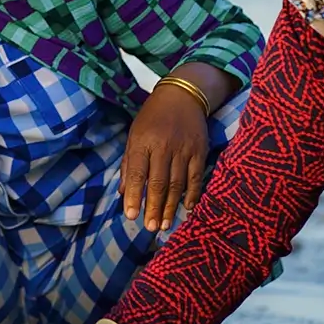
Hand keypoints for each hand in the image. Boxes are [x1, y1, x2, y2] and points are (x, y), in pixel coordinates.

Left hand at [123, 85, 209, 231]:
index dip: (133, 195)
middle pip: (158, 182)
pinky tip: (187, 209)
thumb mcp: (134, 134)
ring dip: (170, 206)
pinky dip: (192, 195)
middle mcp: (163, 146)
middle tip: (150, 227)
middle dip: (153, 207)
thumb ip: (129, 163)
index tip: (130, 216)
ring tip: (164, 224)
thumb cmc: (152, 118)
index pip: (136, 173)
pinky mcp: (200, 151)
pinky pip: (196, 177)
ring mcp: (183, 149)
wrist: (182, 95)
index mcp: (143, 141)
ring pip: (177, 183)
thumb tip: (123, 192)